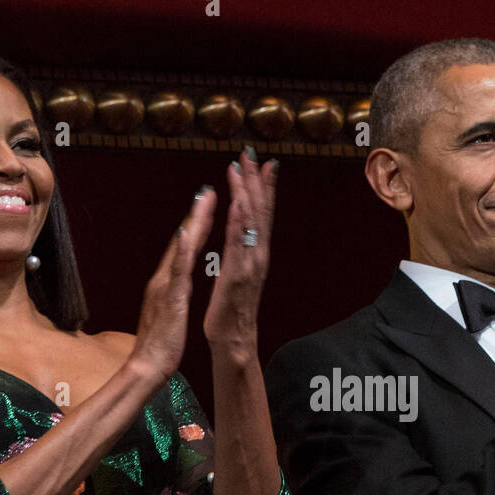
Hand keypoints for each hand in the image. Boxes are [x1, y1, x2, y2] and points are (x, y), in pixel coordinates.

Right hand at [129, 187, 215, 385]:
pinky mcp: (170, 299)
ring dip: (192, 222)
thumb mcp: (170, 312)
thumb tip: (176, 280)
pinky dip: (182, 251)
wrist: (146, 367)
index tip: (209, 204)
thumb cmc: (160, 344)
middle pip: (183, 241)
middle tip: (209, 189)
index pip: (185, 248)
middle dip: (197, 214)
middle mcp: (164, 278)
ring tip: (204, 198)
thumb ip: (172, 292)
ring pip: (181, 249)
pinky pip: (177, 272)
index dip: (197, 225)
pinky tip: (187, 234)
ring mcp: (165, 286)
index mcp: (168, 282)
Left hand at [203, 148, 276, 362]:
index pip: (262, 214)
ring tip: (242, 168)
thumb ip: (241, 251)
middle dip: (255, 181)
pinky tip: (237, 202)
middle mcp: (257, 256)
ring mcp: (249, 266)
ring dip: (247, 193)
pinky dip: (239, 223)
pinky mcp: (236, 277)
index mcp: (256, 254)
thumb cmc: (232, 310)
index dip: (263, 187)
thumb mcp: (238, 273)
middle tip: (251, 153)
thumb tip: (242, 230)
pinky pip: (238, 245)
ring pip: (250, 223)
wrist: (233, 340)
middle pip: (259, 212)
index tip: (262, 161)